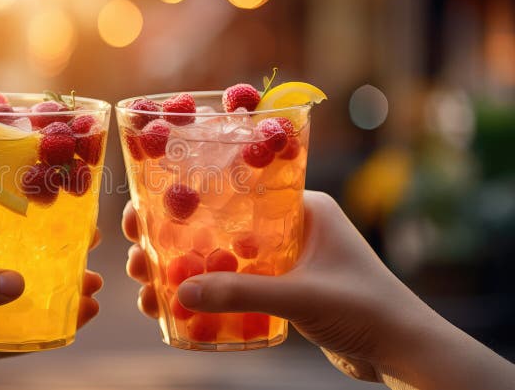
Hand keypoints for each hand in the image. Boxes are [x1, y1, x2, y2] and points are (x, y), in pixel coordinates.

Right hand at [123, 191, 514, 389]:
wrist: (403, 349)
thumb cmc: (365, 308)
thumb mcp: (301, 294)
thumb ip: (244, 293)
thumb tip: (179, 294)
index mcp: (298, 207)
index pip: (231, 188)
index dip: (186, 197)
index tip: (147, 207)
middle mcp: (286, 226)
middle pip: (215, 224)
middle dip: (172, 239)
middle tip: (135, 252)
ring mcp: (282, 259)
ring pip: (219, 256)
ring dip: (181, 269)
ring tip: (144, 285)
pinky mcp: (280, 289)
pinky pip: (233, 285)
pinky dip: (205, 294)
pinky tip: (172, 307)